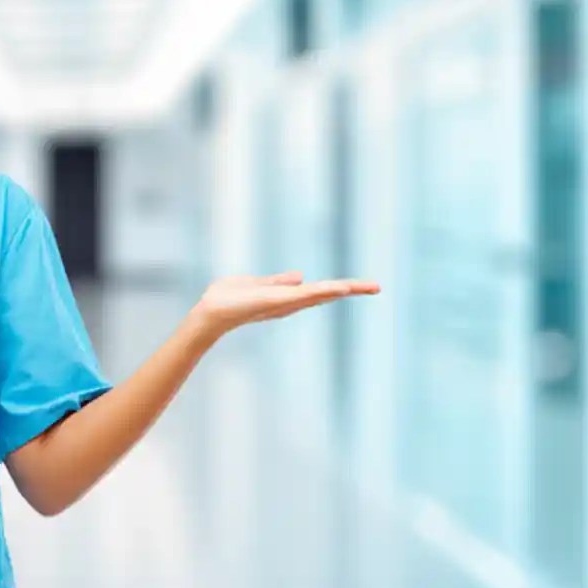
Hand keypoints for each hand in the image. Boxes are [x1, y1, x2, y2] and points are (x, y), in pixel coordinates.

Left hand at [192, 271, 380, 334]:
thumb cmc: (227, 299)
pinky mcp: (277, 302)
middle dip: (352, 290)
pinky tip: (340, 288)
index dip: (340, 288)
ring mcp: (285, 303)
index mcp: (287, 297)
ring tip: (367, 286)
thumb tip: (300, 276)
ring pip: (320, 294)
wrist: (210, 312)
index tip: (364, 286)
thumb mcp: (256, 284)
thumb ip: (277, 281)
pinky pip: (304, 296)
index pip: (319, 291)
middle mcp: (290, 303)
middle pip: (326, 294)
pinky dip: (322, 291)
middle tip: (377, 286)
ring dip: (343, 289)